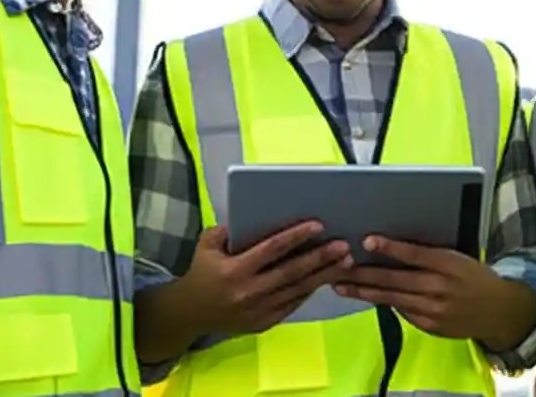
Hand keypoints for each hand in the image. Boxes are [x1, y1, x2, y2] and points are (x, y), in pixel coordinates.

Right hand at [181, 221, 351, 335]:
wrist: (190, 313)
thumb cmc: (202, 272)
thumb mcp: (206, 244)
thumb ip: (228, 229)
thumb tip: (258, 214)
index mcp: (234, 270)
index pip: (272, 250)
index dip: (296, 237)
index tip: (319, 225)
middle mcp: (249, 292)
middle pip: (292, 272)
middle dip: (320, 258)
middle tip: (344, 246)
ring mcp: (258, 311)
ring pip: (297, 290)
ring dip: (323, 276)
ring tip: (345, 262)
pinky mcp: (265, 323)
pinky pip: (293, 304)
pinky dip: (310, 290)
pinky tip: (325, 278)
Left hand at [333, 236, 535, 348]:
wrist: (498, 311)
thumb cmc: (474, 277)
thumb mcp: (457, 257)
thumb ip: (429, 254)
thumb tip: (394, 247)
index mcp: (448, 263)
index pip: (414, 254)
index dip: (389, 247)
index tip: (367, 240)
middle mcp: (439, 287)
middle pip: (394, 279)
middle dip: (363, 273)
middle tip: (339, 266)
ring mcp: (433, 310)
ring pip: (391, 298)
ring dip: (364, 291)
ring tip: (341, 285)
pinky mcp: (429, 326)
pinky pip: (401, 311)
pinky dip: (384, 301)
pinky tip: (366, 295)